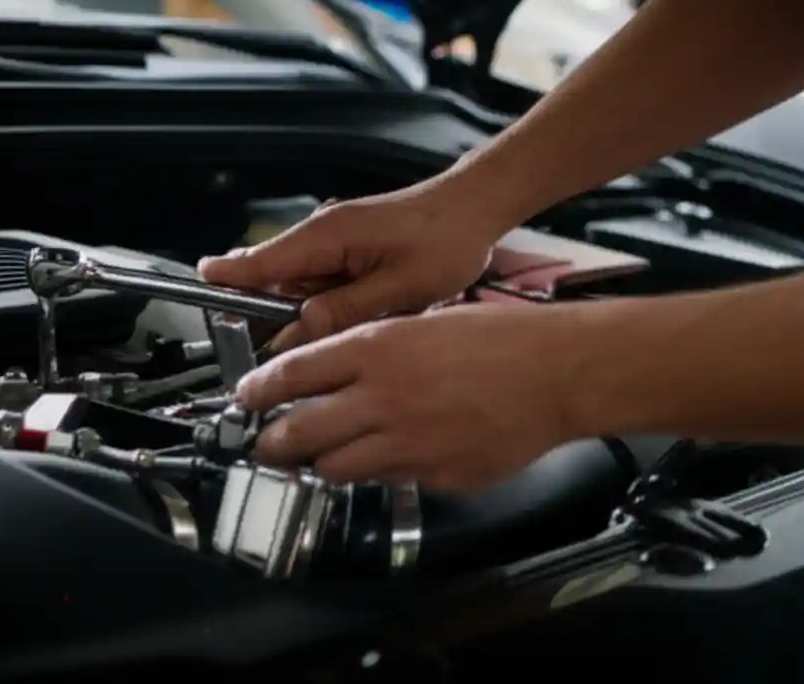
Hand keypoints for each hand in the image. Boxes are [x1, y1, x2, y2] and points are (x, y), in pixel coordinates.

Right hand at [197, 182, 500, 349]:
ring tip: (331, 332)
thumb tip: (300, 330)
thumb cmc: (447, 239)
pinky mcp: (349, 249)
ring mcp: (335, 240)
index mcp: (327, 236)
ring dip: (306, 313)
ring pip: (299, 286)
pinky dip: (326, 303)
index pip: (261, 262)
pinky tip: (351, 317)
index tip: (199, 291)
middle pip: (274, 280)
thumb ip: (345, 310)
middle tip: (278, 354)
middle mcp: (322, 233)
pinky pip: (322, 281)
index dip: (228, 280)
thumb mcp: (399, 288)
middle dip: (272, 316)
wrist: (476, 207)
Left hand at [234, 304, 574, 492]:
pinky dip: (377, 471)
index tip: (248, 396)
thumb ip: (371, 351)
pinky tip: (387, 456)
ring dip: (320, 462)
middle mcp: (381, 397)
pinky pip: (384, 480)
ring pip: (332, 467)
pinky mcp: (431, 474)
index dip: (259, 389)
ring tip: (320, 456)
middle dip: (271, 442)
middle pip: (297, 431)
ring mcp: (405, 442)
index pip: (293, 372)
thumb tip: (331, 371)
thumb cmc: (499, 339)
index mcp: (376, 348)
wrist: (555, 373)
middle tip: (264, 443)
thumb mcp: (422, 323)